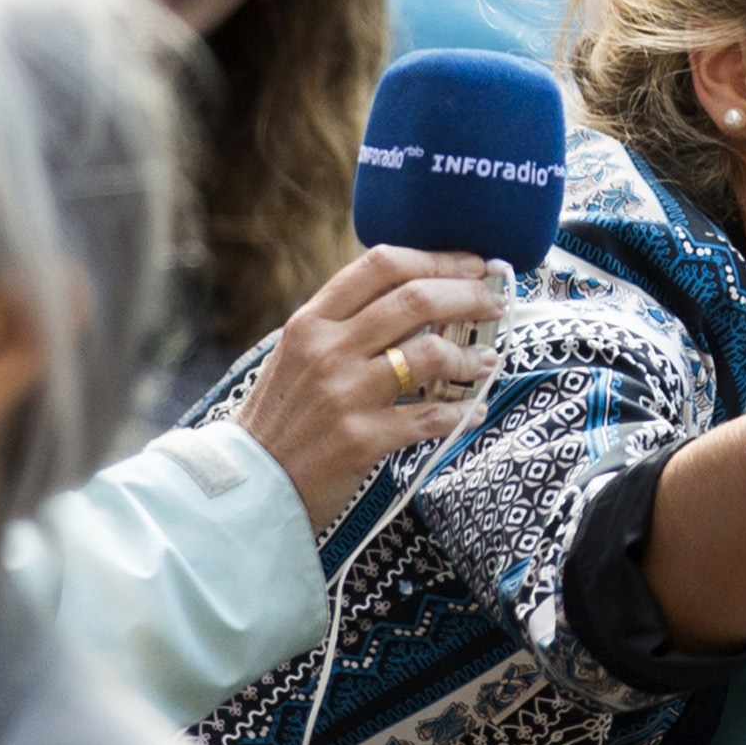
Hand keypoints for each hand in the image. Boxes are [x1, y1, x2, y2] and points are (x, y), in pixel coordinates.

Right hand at [232, 246, 504, 525]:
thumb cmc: (283, 416)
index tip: (471, 265)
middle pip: (416, 300)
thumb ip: (348, 323)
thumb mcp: (299, 354)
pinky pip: (430, 417)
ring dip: (470, 356)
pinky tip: (472, 412)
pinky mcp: (362, 439)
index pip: (382, 265)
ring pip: (430, 354)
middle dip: (468, 296)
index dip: (438, 259)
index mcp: (312, 321)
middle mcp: (327, 350)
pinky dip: (460, 412)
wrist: (251, 485)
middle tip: (493, 304)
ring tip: (486, 363)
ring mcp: (345, 394)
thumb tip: (423, 298)